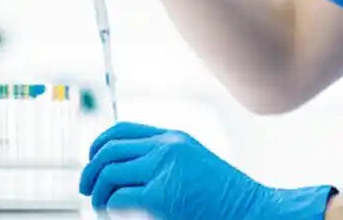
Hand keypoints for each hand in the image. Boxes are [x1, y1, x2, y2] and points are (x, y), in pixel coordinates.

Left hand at [79, 122, 334, 219]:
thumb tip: (123, 174)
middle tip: (87, 193)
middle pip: (108, 151)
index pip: (121, 131)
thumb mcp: (194, 168)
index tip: (91, 163)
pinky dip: (111, 212)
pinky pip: (118, 200)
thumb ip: (165, 164)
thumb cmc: (226, 200)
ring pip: (108, 175)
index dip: (98, 145)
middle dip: (90, 172)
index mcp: (174, 138)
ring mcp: (164, 168)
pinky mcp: (160, 195)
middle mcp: (167, 147)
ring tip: (104, 211)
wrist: (254, 212)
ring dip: (98, 197)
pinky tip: (118, 219)